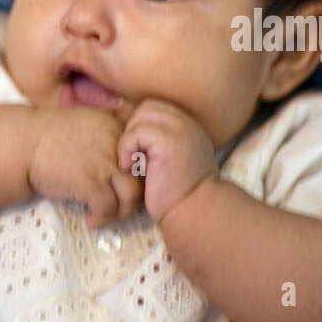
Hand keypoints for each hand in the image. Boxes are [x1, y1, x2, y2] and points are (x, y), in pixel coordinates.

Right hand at [28, 107, 143, 229]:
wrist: (23, 142)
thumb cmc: (48, 135)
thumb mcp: (85, 122)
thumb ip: (106, 134)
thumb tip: (124, 157)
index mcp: (113, 126)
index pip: (142, 152)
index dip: (137, 172)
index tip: (125, 183)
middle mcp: (114, 143)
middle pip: (141, 175)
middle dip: (133, 195)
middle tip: (121, 204)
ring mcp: (103, 163)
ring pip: (131, 195)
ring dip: (122, 211)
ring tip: (109, 215)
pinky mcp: (90, 182)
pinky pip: (108, 208)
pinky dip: (102, 219)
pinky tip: (91, 220)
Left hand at [117, 99, 216, 224]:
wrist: (195, 214)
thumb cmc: (180, 195)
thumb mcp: (175, 160)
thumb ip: (162, 141)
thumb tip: (134, 130)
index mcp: (190, 126)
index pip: (157, 108)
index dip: (142, 125)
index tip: (138, 151)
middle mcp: (188, 123)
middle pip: (148, 107)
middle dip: (135, 129)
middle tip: (134, 156)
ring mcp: (180, 129)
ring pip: (141, 115)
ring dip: (130, 138)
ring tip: (132, 162)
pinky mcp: (168, 141)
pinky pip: (136, 132)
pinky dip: (127, 149)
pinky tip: (131, 168)